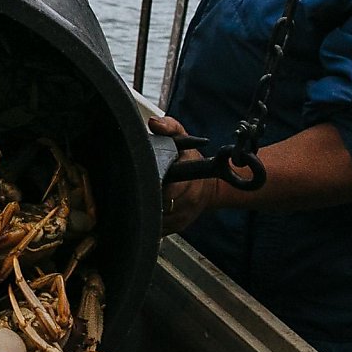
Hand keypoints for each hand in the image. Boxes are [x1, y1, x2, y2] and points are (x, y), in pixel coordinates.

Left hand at [149, 113, 217, 233]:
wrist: (211, 186)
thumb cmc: (192, 161)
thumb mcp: (182, 138)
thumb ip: (170, 127)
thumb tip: (155, 123)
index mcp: (189, 178)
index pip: (168, 189)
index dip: (155, 184)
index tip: (146, 179)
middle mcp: (189, 199)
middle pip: (159, 205)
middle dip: (148, 196)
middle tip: (140, 186)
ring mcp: (184, 215)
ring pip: (157, 218)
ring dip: (148, 208)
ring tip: (145, 196)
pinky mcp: (179, 227)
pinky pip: (159, 228)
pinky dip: (151, 220)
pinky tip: (149, 207)